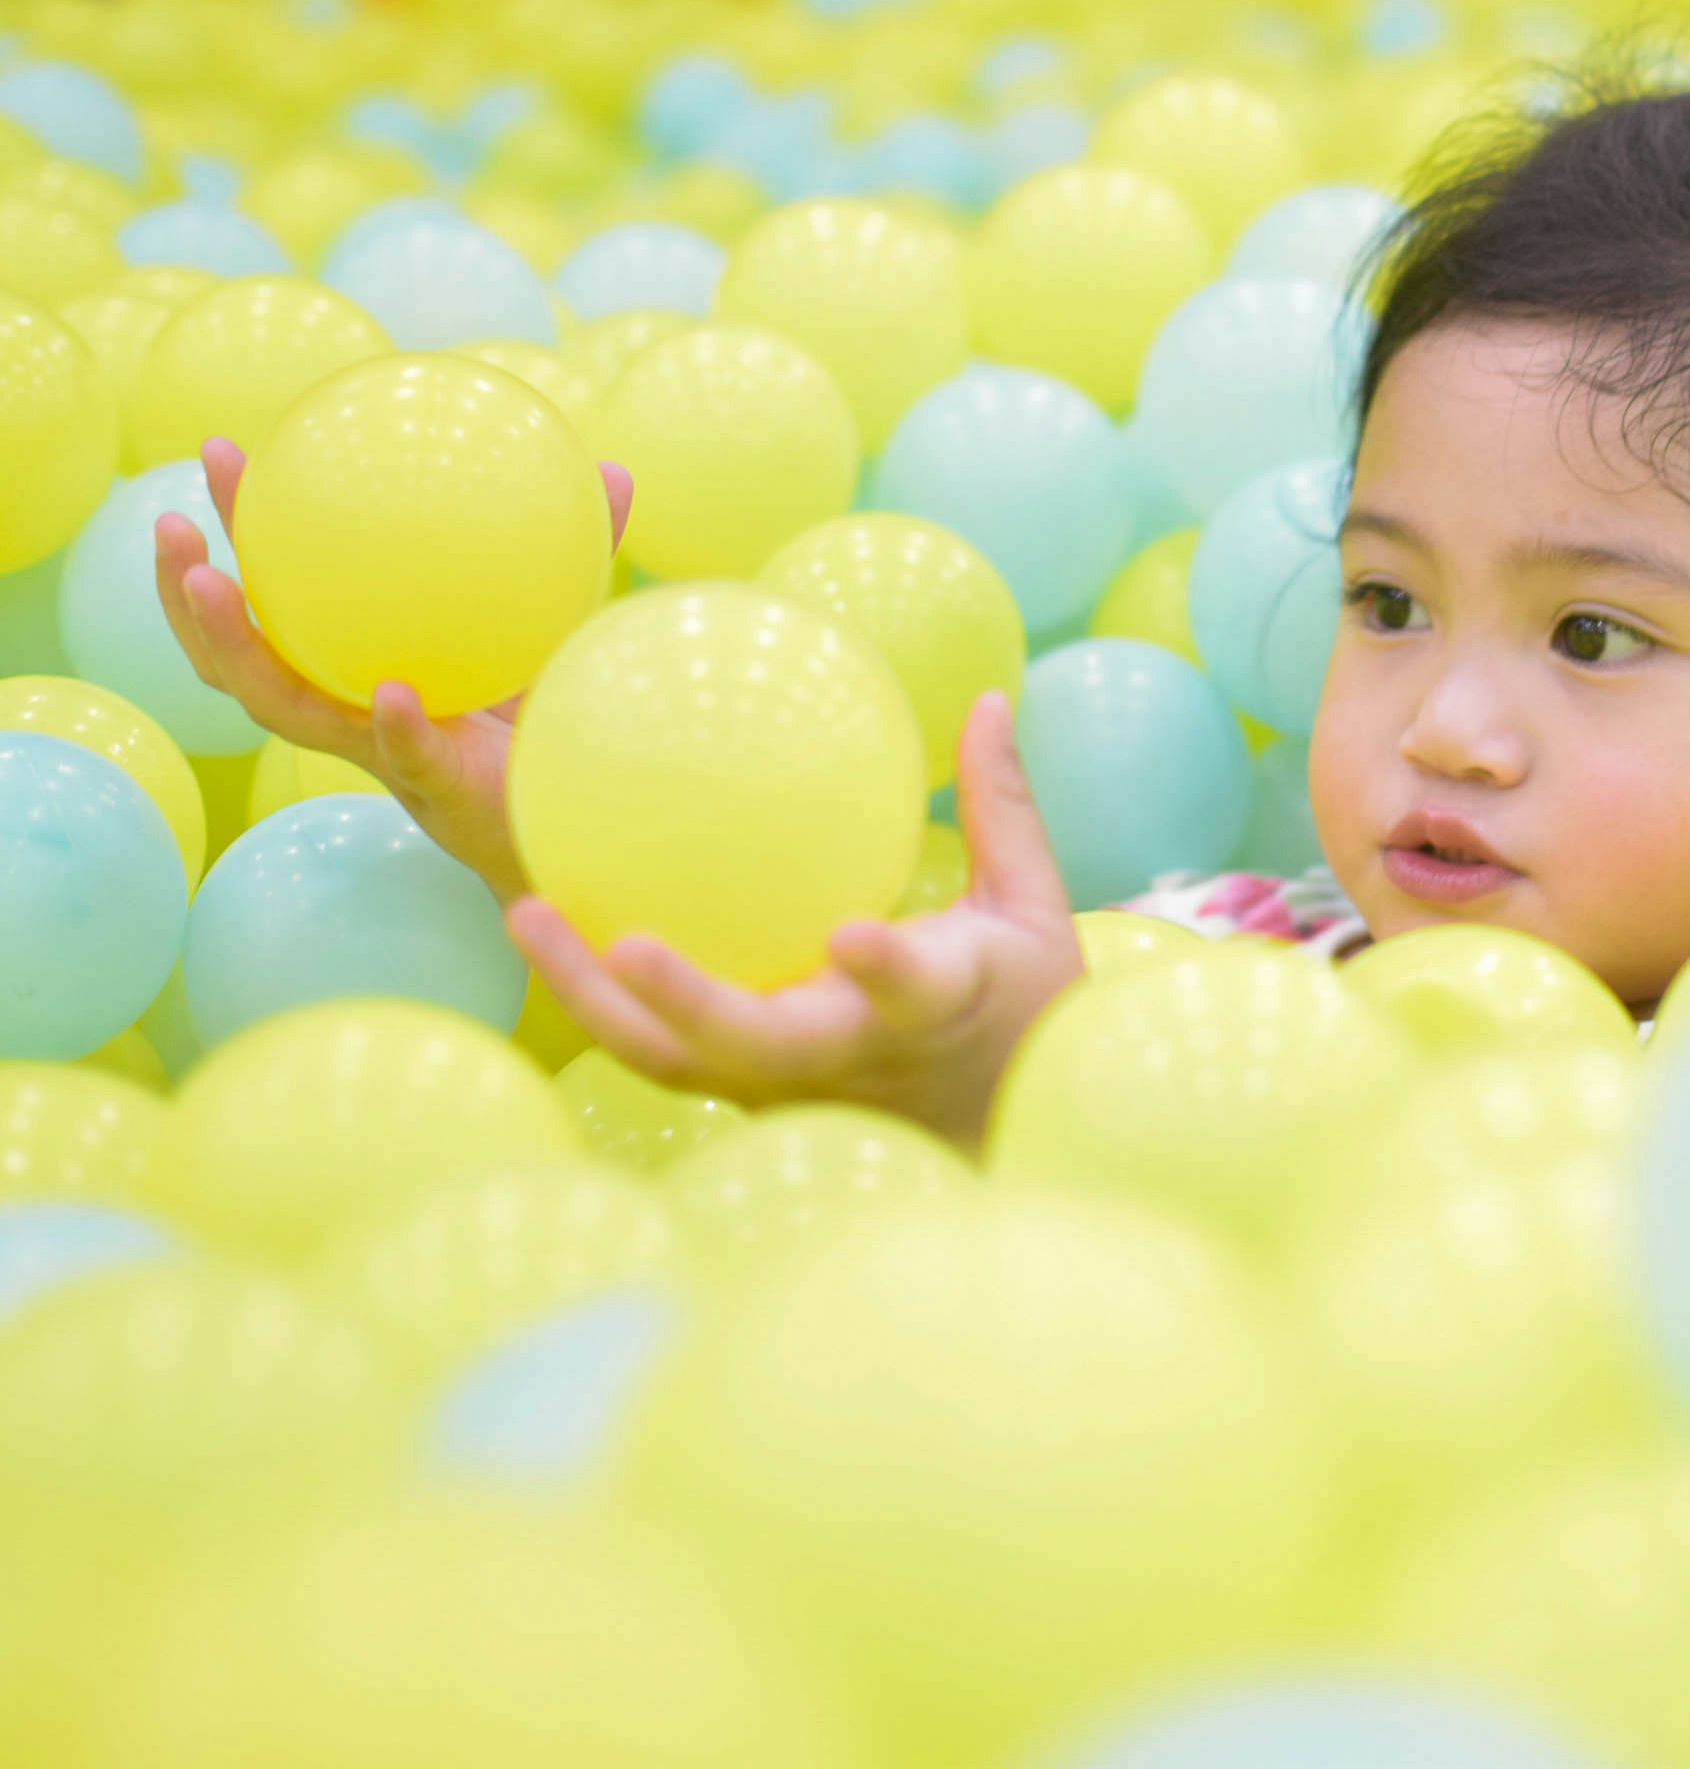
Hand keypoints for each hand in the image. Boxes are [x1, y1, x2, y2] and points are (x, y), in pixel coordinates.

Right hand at [153, 436, 632, 901]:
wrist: (582, 822)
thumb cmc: (550, 724)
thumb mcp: (558, 628)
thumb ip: (579, 558)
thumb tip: (613, 471)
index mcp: (362, 664)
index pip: (285, 592)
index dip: (245, 529)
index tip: (221, 452)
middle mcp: (352, 708)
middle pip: (242, 652)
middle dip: (189, 589)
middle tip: (169, 522)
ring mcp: (387, 753)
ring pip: (284, 709)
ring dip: (237, 649)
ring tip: (213, 587)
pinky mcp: (443, 792)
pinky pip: (408, 757)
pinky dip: (397, 726)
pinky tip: (390, 692)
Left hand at [506, 693, 1086, 1147]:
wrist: (994, 1120)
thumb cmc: (1022, 1000)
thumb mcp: (1035, 906)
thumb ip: (1002, 805)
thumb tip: (988, 698)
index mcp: (937, 1008)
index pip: (909, 994)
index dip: (882, 972)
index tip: (854, 936)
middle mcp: (850, 1057)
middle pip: (755, 1046)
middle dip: (686, 1003)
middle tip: (625, 942)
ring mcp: (787, 1087)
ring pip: (675, 1060)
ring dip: (594, 999)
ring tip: (525, 912)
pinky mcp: (742, 1093)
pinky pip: (656, 1050)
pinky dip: (595, 999)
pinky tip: (543, 930)